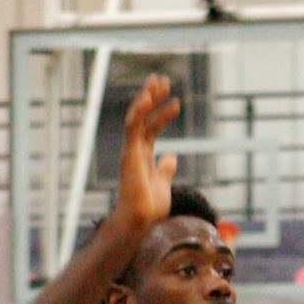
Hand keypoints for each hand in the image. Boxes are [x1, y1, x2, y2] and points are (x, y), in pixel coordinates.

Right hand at [111, 75, 180, 233]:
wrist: (141, 223)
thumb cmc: (149, 210)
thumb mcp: (163, 185)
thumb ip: (165, 169)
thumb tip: (171, 156)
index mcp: (142, 156)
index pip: (151, 127)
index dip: (162, 113)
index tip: (174, 101)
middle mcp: (134, 150)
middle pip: (142, 117)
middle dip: (152, 97)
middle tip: (163, 80)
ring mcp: (131, 151)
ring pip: (136, 117)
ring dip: (147, 98)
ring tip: (159, 83)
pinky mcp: (129, 155)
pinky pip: (132, 127)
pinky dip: (139, 111)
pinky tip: (148, 97)